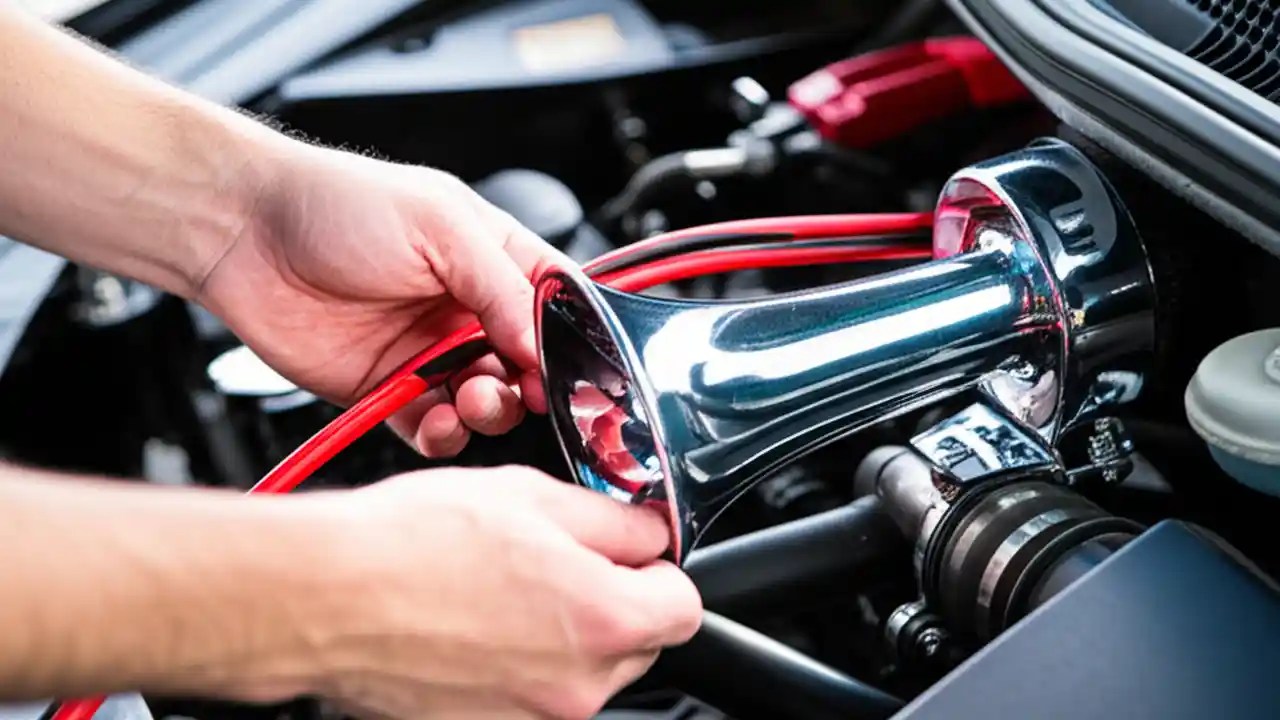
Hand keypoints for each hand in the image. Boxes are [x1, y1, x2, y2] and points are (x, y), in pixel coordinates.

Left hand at [199, 143, 566, 456]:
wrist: (244, 234)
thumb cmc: (337, 204)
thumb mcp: (440, 225)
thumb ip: (501, 286)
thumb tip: (542, 343)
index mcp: (493, 259)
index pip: (556, 306)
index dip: (572, 340)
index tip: (575, 368)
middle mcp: (467, 309)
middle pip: (529, 365)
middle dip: (534, 384)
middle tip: (523, 388)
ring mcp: (430, 352)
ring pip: (486, 403)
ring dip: (489, 411)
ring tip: (472, 399)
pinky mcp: (389, 390)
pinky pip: (432, 428)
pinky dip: (441, 434)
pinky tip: (435, 420)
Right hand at [286, 467, 701, 718]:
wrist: (323, 597)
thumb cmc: (411, 543)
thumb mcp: (533, 495)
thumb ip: (613, 519)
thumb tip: (648, 530)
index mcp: (605, 619)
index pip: (684, 604)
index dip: (657, 568)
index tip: (627, 550)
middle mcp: (577, 685)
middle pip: (638, 642)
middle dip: (611, 599)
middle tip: (551, 560)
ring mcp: (531, 718)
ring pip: (583, 671)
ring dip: (562, 632)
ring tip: (500, 588)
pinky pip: (531, 693)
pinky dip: (516, 662)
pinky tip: (472, 622)